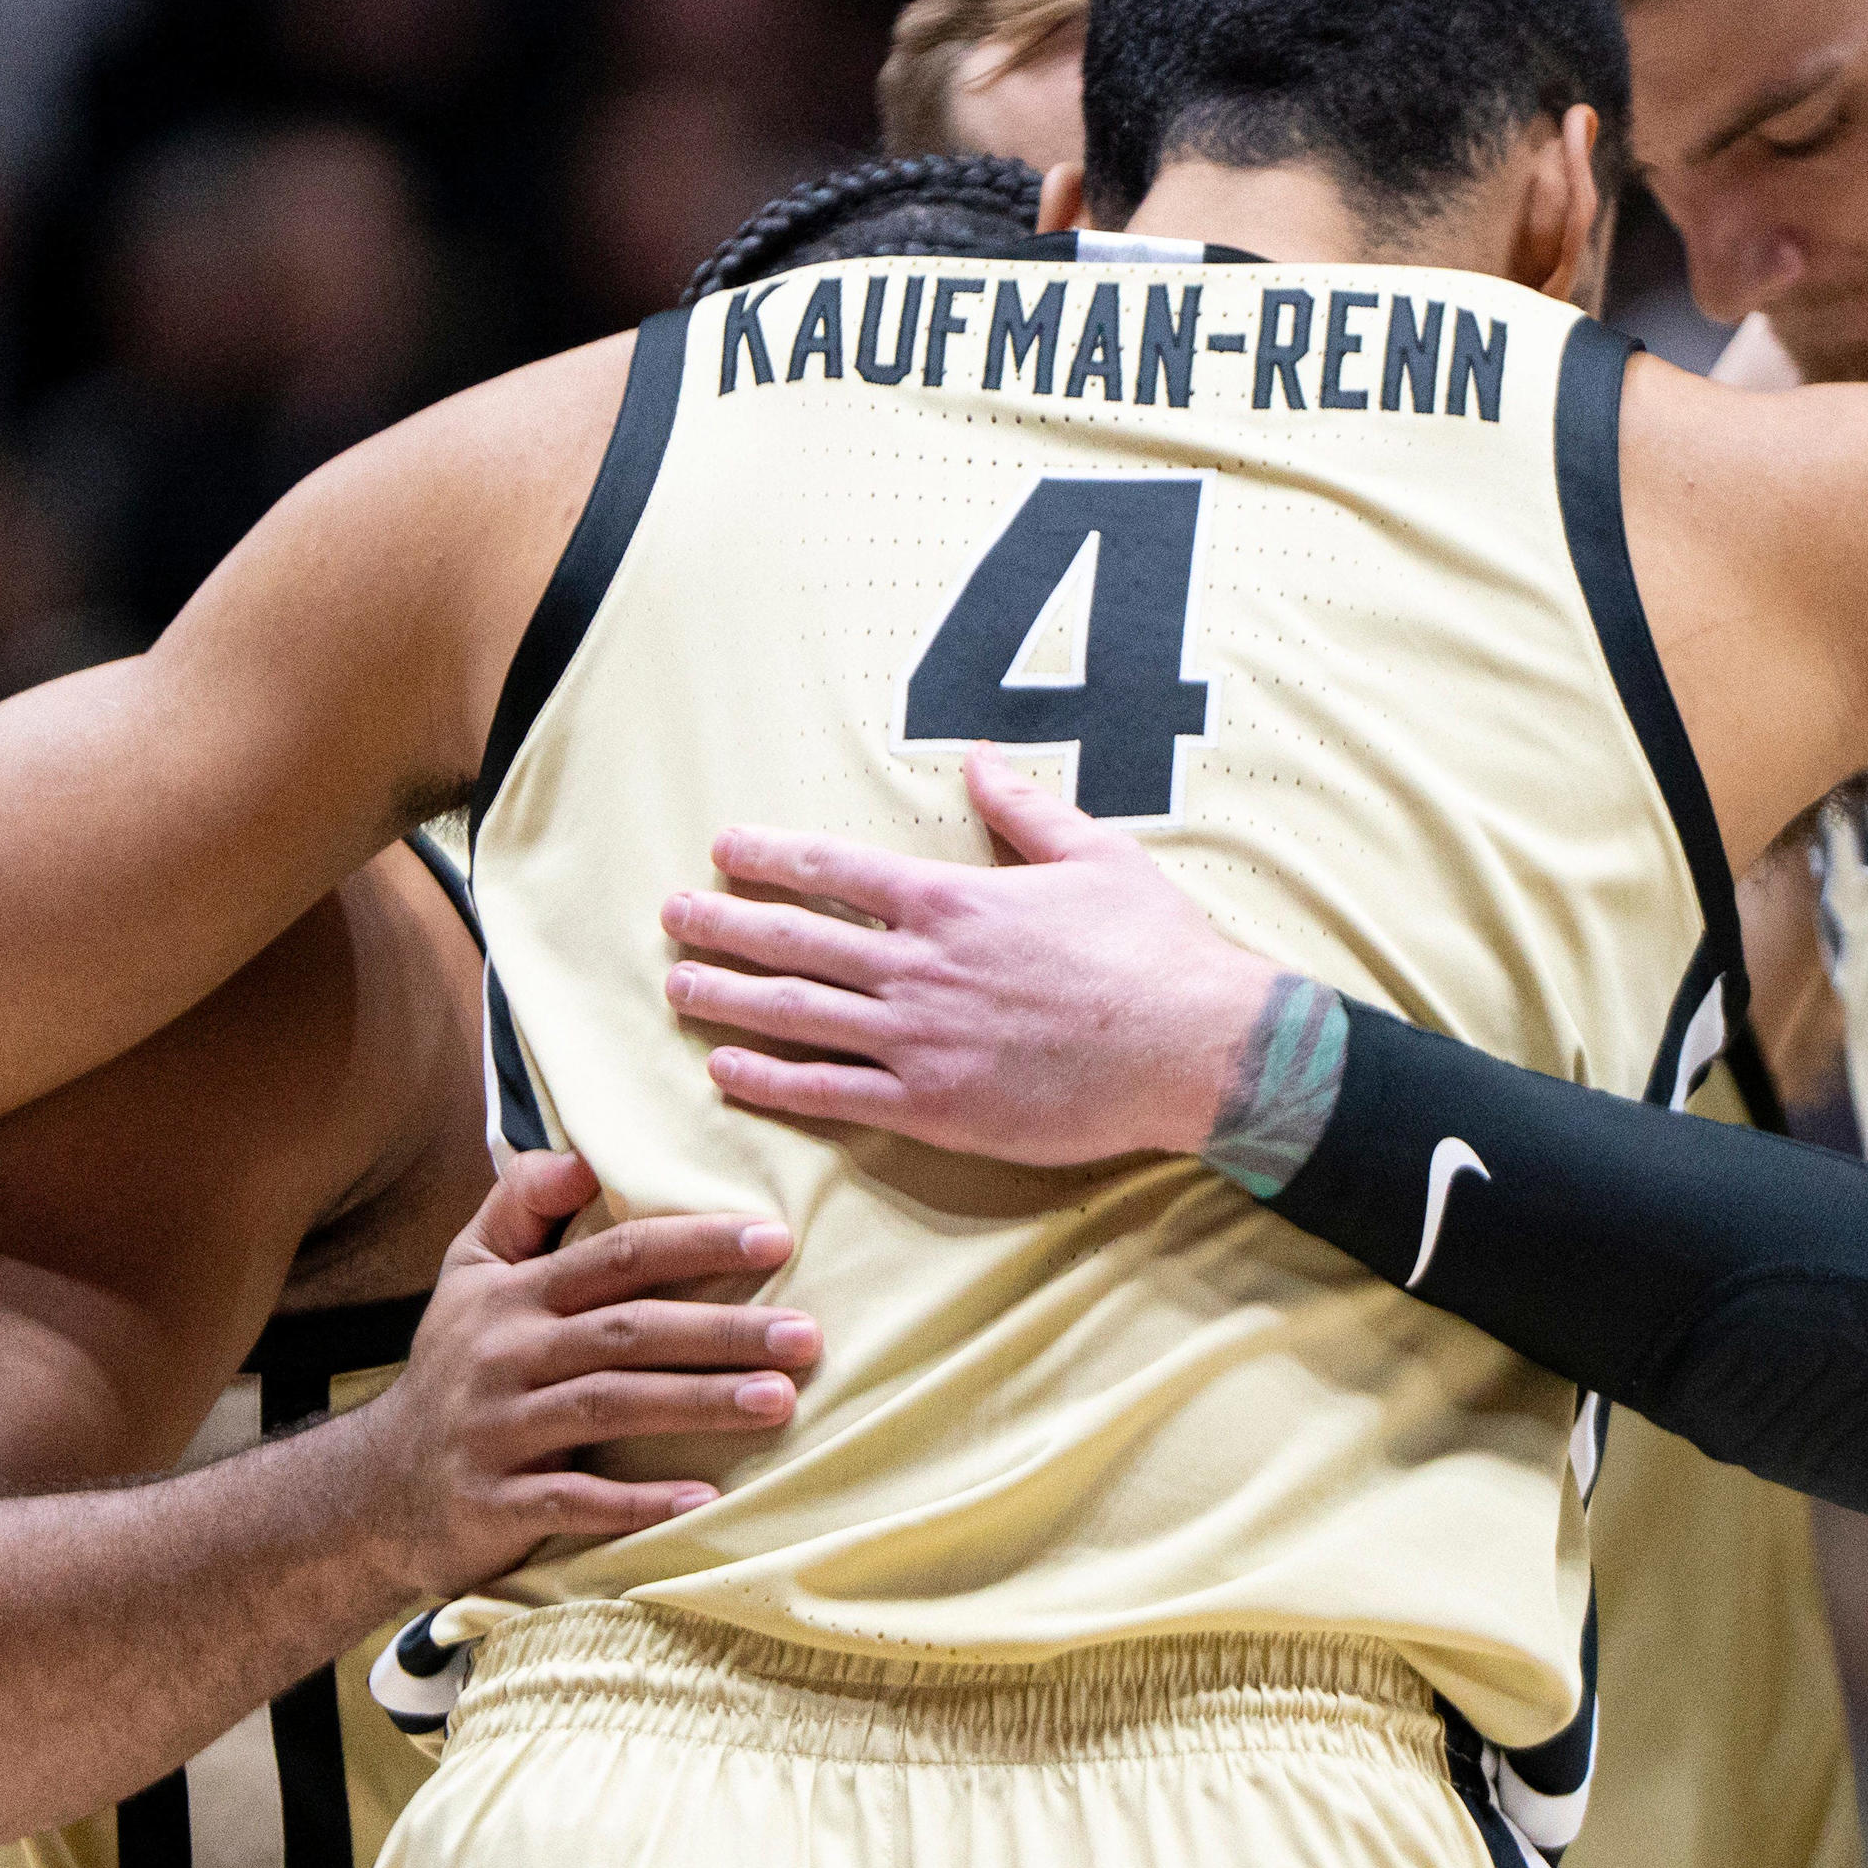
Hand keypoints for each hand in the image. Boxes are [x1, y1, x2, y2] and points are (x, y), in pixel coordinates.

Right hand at [349, 1152, 814, 1593]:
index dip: (694, 1243)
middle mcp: (506, 1356)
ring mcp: (498, 1430)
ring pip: (609, 1408)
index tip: (777, 1237)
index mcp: (512, 1296)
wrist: (375, 1488)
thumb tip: (580, 1156)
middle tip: (805, 1334)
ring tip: (779, 1400)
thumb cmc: (456, 1367)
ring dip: (698, 1403)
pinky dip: (636, 1502)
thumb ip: (519, 1206)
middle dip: (721, 1330)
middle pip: (627, 1332)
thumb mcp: (469, 1275)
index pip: (615, 1256)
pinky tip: (704, 1498)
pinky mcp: (494, 1501)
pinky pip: (572, 1500)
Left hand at [662, 746, 1281, 1164]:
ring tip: (678, 988)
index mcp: (953, 899)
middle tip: (673, 917)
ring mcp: (920, 1039)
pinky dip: (771, 1081)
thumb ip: (1025, 809)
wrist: (1194, 1047)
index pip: (835, 871)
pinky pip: (830, 1093)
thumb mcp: (1097, 854)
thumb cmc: (1155, 950)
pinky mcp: (934, 1105)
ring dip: (728, 998)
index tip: (724, 850)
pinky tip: (728, 1070)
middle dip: (724, 926)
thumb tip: (978, 761)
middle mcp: (920, 965)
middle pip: (795, 940)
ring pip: (796, 1015)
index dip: (770, 857)